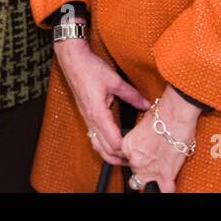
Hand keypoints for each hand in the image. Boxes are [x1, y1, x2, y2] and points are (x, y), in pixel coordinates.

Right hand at [55, 37, 148, 166]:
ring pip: (97, 146)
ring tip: (125, 158)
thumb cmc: (91, 69)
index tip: (139, 151)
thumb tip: (146, 105)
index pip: (113, 143)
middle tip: (135, 160)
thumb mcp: (115, 81)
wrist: (73, 61)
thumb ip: (132, 95)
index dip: (126, 151)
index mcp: (98, 114)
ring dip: (110, 155)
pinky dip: (103, 146)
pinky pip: (94, 138)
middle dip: (119, 158)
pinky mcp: (86, 116)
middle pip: (104, 150)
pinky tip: (112, 145)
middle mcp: (91, 120)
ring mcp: (87, 119)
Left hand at [120, 86, 198, 193]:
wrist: (176, 115)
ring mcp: (149, 170)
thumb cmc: (163, 114)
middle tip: (151, 157)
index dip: (132, 156)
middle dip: (141, 165)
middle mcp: (135, 160)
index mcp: (127, 146)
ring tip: (156, 170)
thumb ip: (138, 137)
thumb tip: (142, 140)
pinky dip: (166, 187)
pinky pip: (164, 189)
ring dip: (148, 178)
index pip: (123, 158)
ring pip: (141, 183)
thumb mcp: (142, 123)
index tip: (138, 155)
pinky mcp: (165, 175)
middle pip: (133, 169)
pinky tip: (167, 182)